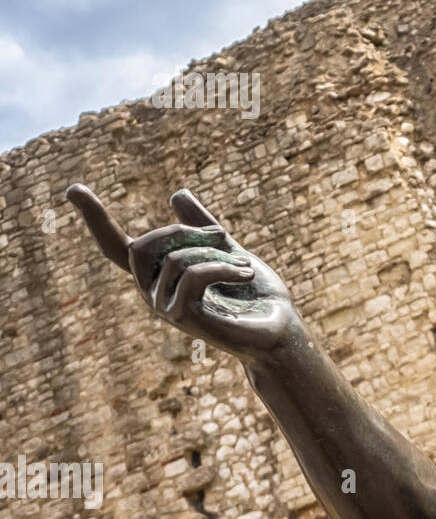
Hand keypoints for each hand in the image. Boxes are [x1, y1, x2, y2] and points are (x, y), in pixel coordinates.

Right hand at [66, 184, 300, 362]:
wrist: (279, 329)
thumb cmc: (254, 295)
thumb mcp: (227, 250)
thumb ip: (202, 227)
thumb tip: (176, 193)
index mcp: (159, 276)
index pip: (116, 247)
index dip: (95, 218)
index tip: (72, 189)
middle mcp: (153, 293)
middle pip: (142, 245)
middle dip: (182, 231)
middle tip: (223, 236)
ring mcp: (164, 308)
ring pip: (176, 258)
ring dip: (217, 253)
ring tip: (245, 267)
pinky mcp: (181, 317)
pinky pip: (192, 275)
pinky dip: (222, 267)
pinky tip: (245, 274)